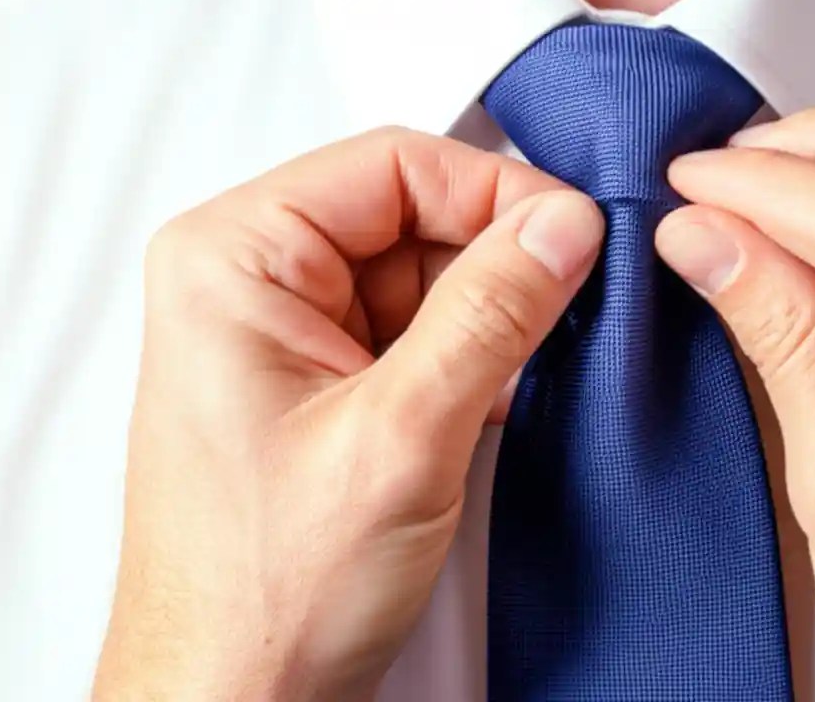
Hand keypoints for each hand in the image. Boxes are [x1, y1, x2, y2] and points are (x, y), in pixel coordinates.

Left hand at [93, 128, 603, 700]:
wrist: (233, 701)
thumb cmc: (264, 592)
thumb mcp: (402, 437)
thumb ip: (490, 315)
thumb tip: (564, 226)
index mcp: (234, 259)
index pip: (394, 165)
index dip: (496, 191)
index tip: (577, 233)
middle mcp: (256, 284)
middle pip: (416, 217)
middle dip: (502, 264)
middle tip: (580, 306)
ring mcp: (293, 338)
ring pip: (428, 279)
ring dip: (496, 319)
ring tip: (539, 372)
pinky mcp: (329, 388)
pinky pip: (421, 336)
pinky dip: (477, 361)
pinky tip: (506, 401)